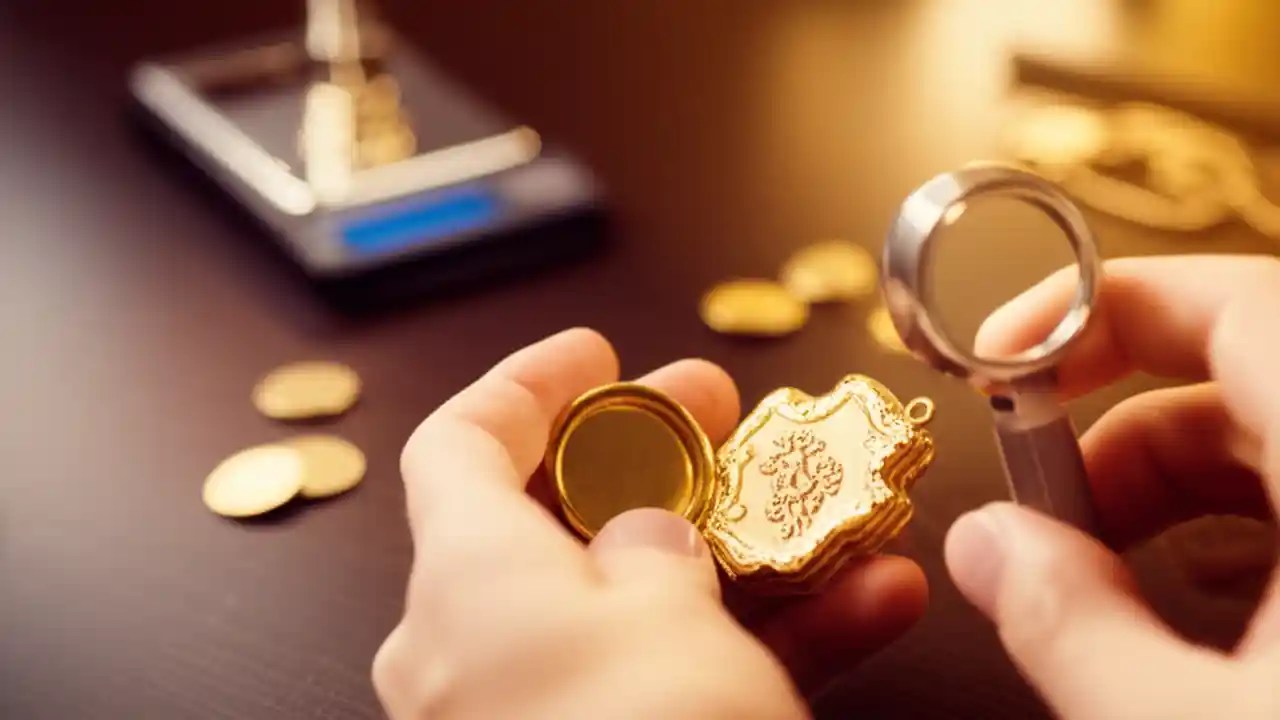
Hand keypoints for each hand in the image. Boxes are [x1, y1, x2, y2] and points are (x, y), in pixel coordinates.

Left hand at [373, 328, 926, 718]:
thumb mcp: (662, 614)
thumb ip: (651, 546)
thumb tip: (643, 532)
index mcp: (465, 578)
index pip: (460, 444)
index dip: (528, 385)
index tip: (599, 351)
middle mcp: (482, 648)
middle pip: (567, 515)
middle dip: (660, 456)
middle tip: (728, 410)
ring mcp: (547, 710)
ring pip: (645, 599)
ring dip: (741, 545)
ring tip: (828, 500)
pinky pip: (682, 676)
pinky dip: (764, 636)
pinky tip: (865, 602)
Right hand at [946, 254, 1279, 718]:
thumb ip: (1071, 628)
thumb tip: (985, 545)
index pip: (1235, 302)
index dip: (1097, 308)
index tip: (1002, 362)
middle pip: (1243, 368)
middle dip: (1116, 431)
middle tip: (1042, 510)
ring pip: (1275, 436)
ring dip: (1169, 488)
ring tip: (1101, 574)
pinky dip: (1241, 528)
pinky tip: (1201, 609)